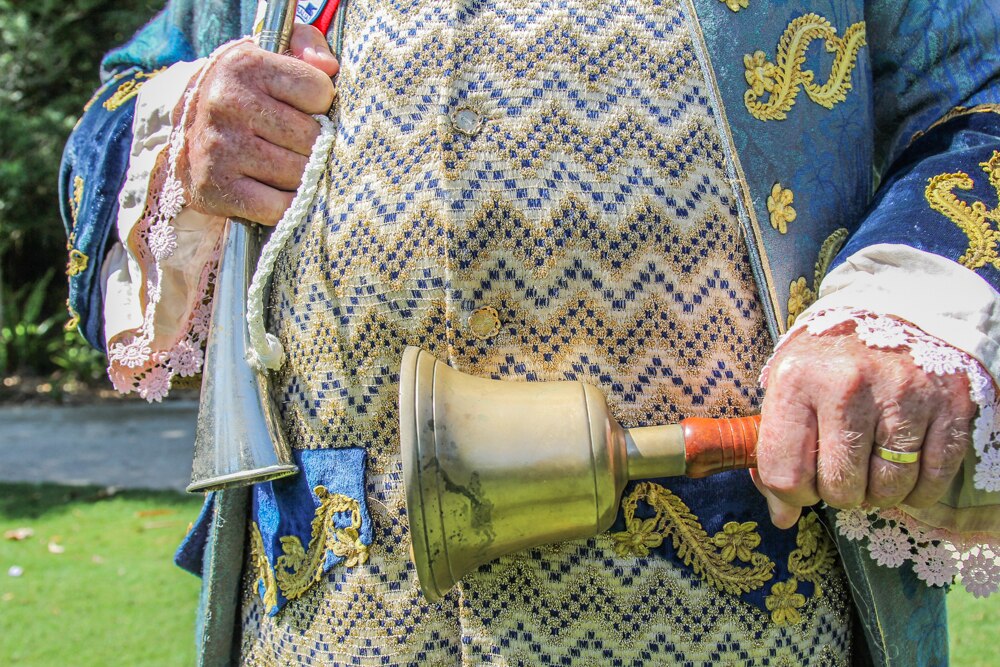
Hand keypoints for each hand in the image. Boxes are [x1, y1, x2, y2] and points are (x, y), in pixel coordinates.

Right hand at [177, 23, 337, 225]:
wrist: (186, 135)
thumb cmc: (245, 93)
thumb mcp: (271, 54)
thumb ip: (306, 44)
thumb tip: (329, 67)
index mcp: (245, 65)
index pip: (318, 91)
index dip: (320, 105)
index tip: (303, 108)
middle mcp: (228, 102)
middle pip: (311, 138)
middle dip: (312, 146)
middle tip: (293, 143)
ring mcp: (220, 147)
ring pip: (298, 174)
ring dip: (299, 176)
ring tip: (282, 164)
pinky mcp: (216, 186)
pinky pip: (277, 207)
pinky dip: (284, 204)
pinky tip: (274, 191)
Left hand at [753, 324, 975, 528]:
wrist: (894, 311)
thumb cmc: (830, 360)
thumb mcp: (786, 387)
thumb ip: (774, 450)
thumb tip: (782, 517)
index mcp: (797, 379)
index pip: (785, 472)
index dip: (791, 494)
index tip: (801, 484)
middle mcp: (849, 386)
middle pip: (840, 488)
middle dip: (837, 492)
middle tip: (840, 470)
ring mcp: (904, 394)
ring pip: (888, 489)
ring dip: (878, 492)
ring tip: (870, 464)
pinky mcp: (950, 405)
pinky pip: (932, 480)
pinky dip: (918, 490)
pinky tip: (905, 468)